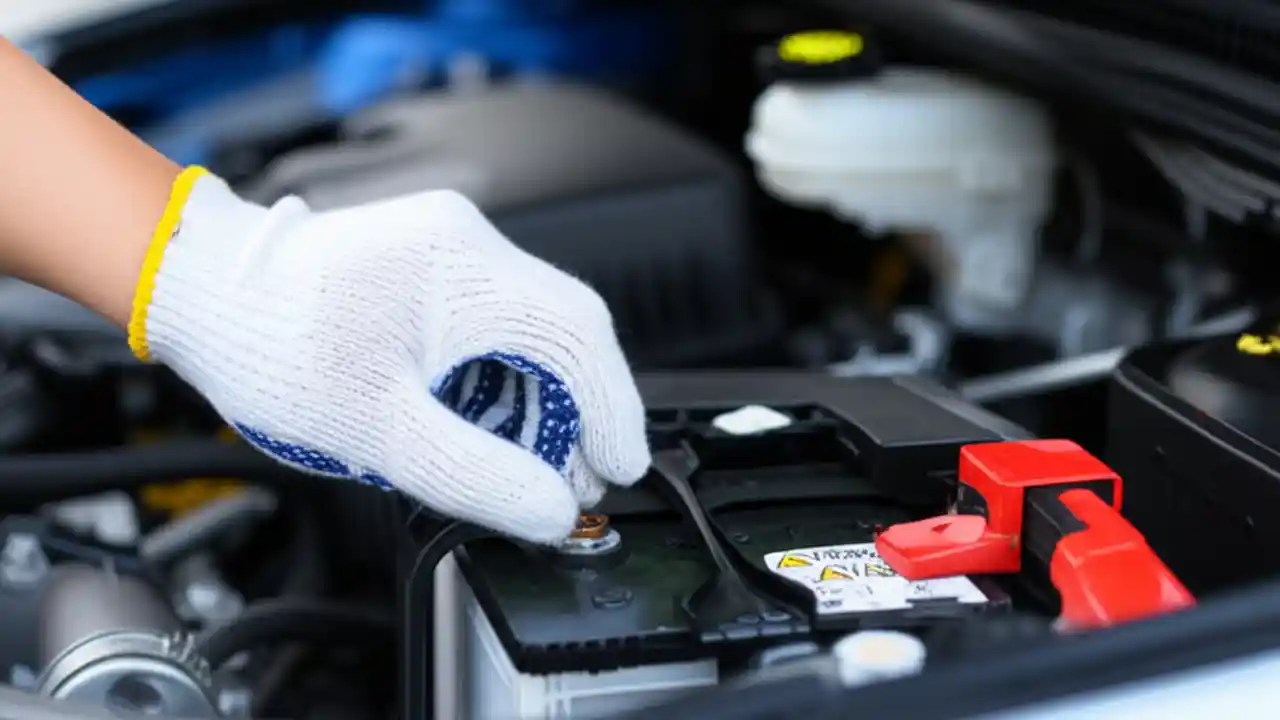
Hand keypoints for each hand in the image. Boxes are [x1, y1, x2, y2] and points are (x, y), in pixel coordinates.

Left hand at [131, 169, 649, 542]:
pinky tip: (485, 424)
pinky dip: (503, 378)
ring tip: (522, 464)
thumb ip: (476, 475)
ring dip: (539, 400)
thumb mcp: (377, 430)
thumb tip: (550, 508)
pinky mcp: (432, 264)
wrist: (203, 289)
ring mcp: (449, 248)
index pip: (576, 333)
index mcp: (459, 268)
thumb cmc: (267, 344)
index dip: (612, 407)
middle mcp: (464, 242)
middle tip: (570, 480)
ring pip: (532, 330)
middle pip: (564, 331)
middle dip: (575, 413)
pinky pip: (496, 323)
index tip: (621, 465)